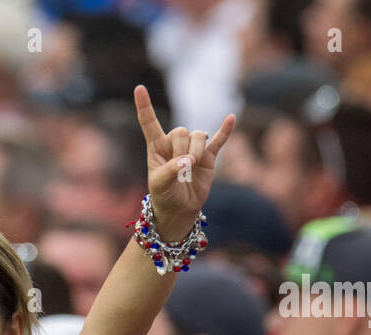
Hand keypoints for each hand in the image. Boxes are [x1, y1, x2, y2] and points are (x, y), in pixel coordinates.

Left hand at [133, 85, 234, 238]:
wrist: (179, 209)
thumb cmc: (163, 195)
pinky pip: (218, 139)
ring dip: (196, 152)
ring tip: (191, 169)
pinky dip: (225, 130)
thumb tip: (190, 159)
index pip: (149, 122)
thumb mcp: (159, 184)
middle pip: (180, 131)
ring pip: (197, 136)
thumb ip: (171, 170)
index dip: (144, 106)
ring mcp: (193, 148)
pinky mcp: (209, 155)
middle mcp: (174, 143)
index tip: (139, 89)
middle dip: (181, 151)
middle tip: (180, 170)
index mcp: (156, 147)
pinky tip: (231, 118)